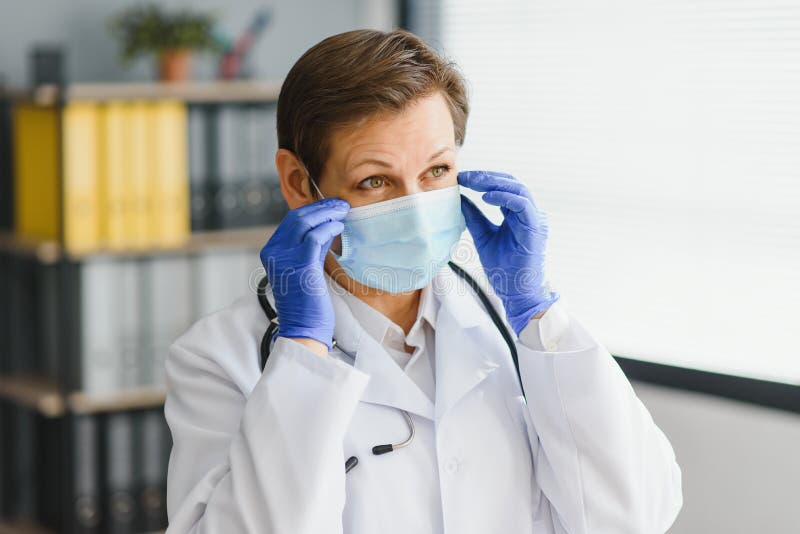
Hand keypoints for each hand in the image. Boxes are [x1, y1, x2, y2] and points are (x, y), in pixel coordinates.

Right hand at [259, 198, 349, 350]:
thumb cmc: (307, 301)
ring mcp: (285, 259)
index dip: (313, 209)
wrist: (304, 328)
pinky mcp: (301, 266)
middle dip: (322, 207)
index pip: (291, 220)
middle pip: (297, 217)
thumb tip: (325, 224)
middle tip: (341, 205)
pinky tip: (340, 227)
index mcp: (271, 251)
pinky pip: (315, 237)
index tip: (331, 205)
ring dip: (327, 213)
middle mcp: (274, 252)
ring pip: (305, 223)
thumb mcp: (304, 266)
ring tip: (343, 212)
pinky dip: (329, 227)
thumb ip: (310, 246)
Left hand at [458, 170, 559, 335]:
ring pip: (518, 188)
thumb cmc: (504, 269)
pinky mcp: (535, 229)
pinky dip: (504, 197)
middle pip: (511, 183)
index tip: (461, 178)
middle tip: (464, 176)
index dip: (483, 180)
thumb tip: (460, 199)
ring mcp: (534, 220)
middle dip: (486, 177)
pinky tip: (486, 197)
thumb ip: (474, 218)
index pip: (502, 188)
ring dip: (494, 182)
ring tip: (473, 182)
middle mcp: (528, 214)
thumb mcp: (483, 237)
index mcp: (517, 215)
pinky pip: (522, 205)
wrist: (517, 293)